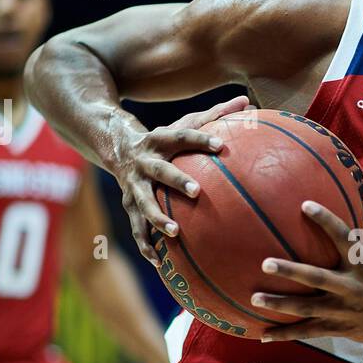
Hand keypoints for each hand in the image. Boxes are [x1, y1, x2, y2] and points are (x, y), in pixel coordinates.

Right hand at [115, 93, 249, 264]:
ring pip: (144, 204)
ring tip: (175, 233)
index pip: (181, 136)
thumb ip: (215, 114)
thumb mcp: (184, 122)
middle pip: (161, 171)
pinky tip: (159, 262)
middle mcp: (144, 163)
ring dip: (157, 218)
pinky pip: (136, 228)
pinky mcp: (129, 205)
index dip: (200, 139)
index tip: (220, 145)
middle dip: (177, 181)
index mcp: (160, 140)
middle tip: (197, 191)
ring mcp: (134, 186)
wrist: (115, 145)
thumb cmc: (164, 137)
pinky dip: (146, 245)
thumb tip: (247, 100)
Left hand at [254, 181, 362, 343]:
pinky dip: (286, 334)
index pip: (343, 237)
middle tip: (265, 263)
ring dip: (281, 304)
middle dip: (291, 271)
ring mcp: (344, 309)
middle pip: (317, 278)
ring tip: (255, 298)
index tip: (304, 205)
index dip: (325, 220)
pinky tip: (263, 334)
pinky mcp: (339, 328)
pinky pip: (309, 331)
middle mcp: (351, 286)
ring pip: (308, 308)